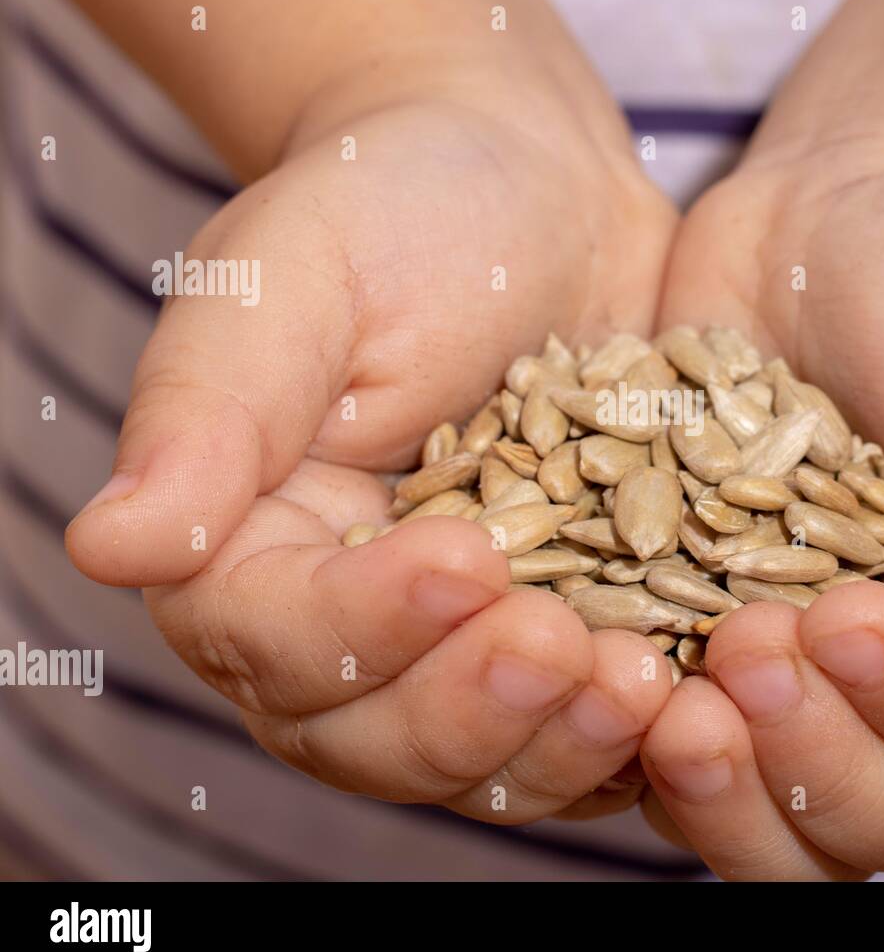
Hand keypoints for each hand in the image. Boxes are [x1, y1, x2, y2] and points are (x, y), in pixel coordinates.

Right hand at [66, 81, 677, 822]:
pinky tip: (706, 692)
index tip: (463, 562)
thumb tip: (109, 547)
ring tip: (649, 687)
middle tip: (568, 651)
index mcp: (254, 549)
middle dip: (475, 713)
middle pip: (382, 739)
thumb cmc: (396, 208)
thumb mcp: (292, 280)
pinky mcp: (573, 631)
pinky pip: (593, 723)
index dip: (363, 630)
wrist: (534, 193)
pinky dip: (643, 733)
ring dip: (565, 746)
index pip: (278, 641)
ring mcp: (469, 642)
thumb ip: (208, 412)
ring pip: (492, 759)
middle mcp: (352, 623)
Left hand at [638, 147, 883, 878]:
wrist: (834, 220)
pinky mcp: (705, 647)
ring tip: (660, 702)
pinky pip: (679, 748)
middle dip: (820, 764)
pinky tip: (589, 673)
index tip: (848, 617)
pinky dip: (636, 744)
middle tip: (741, 652)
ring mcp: (812, 681)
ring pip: (788, 822)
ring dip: (727, 795)